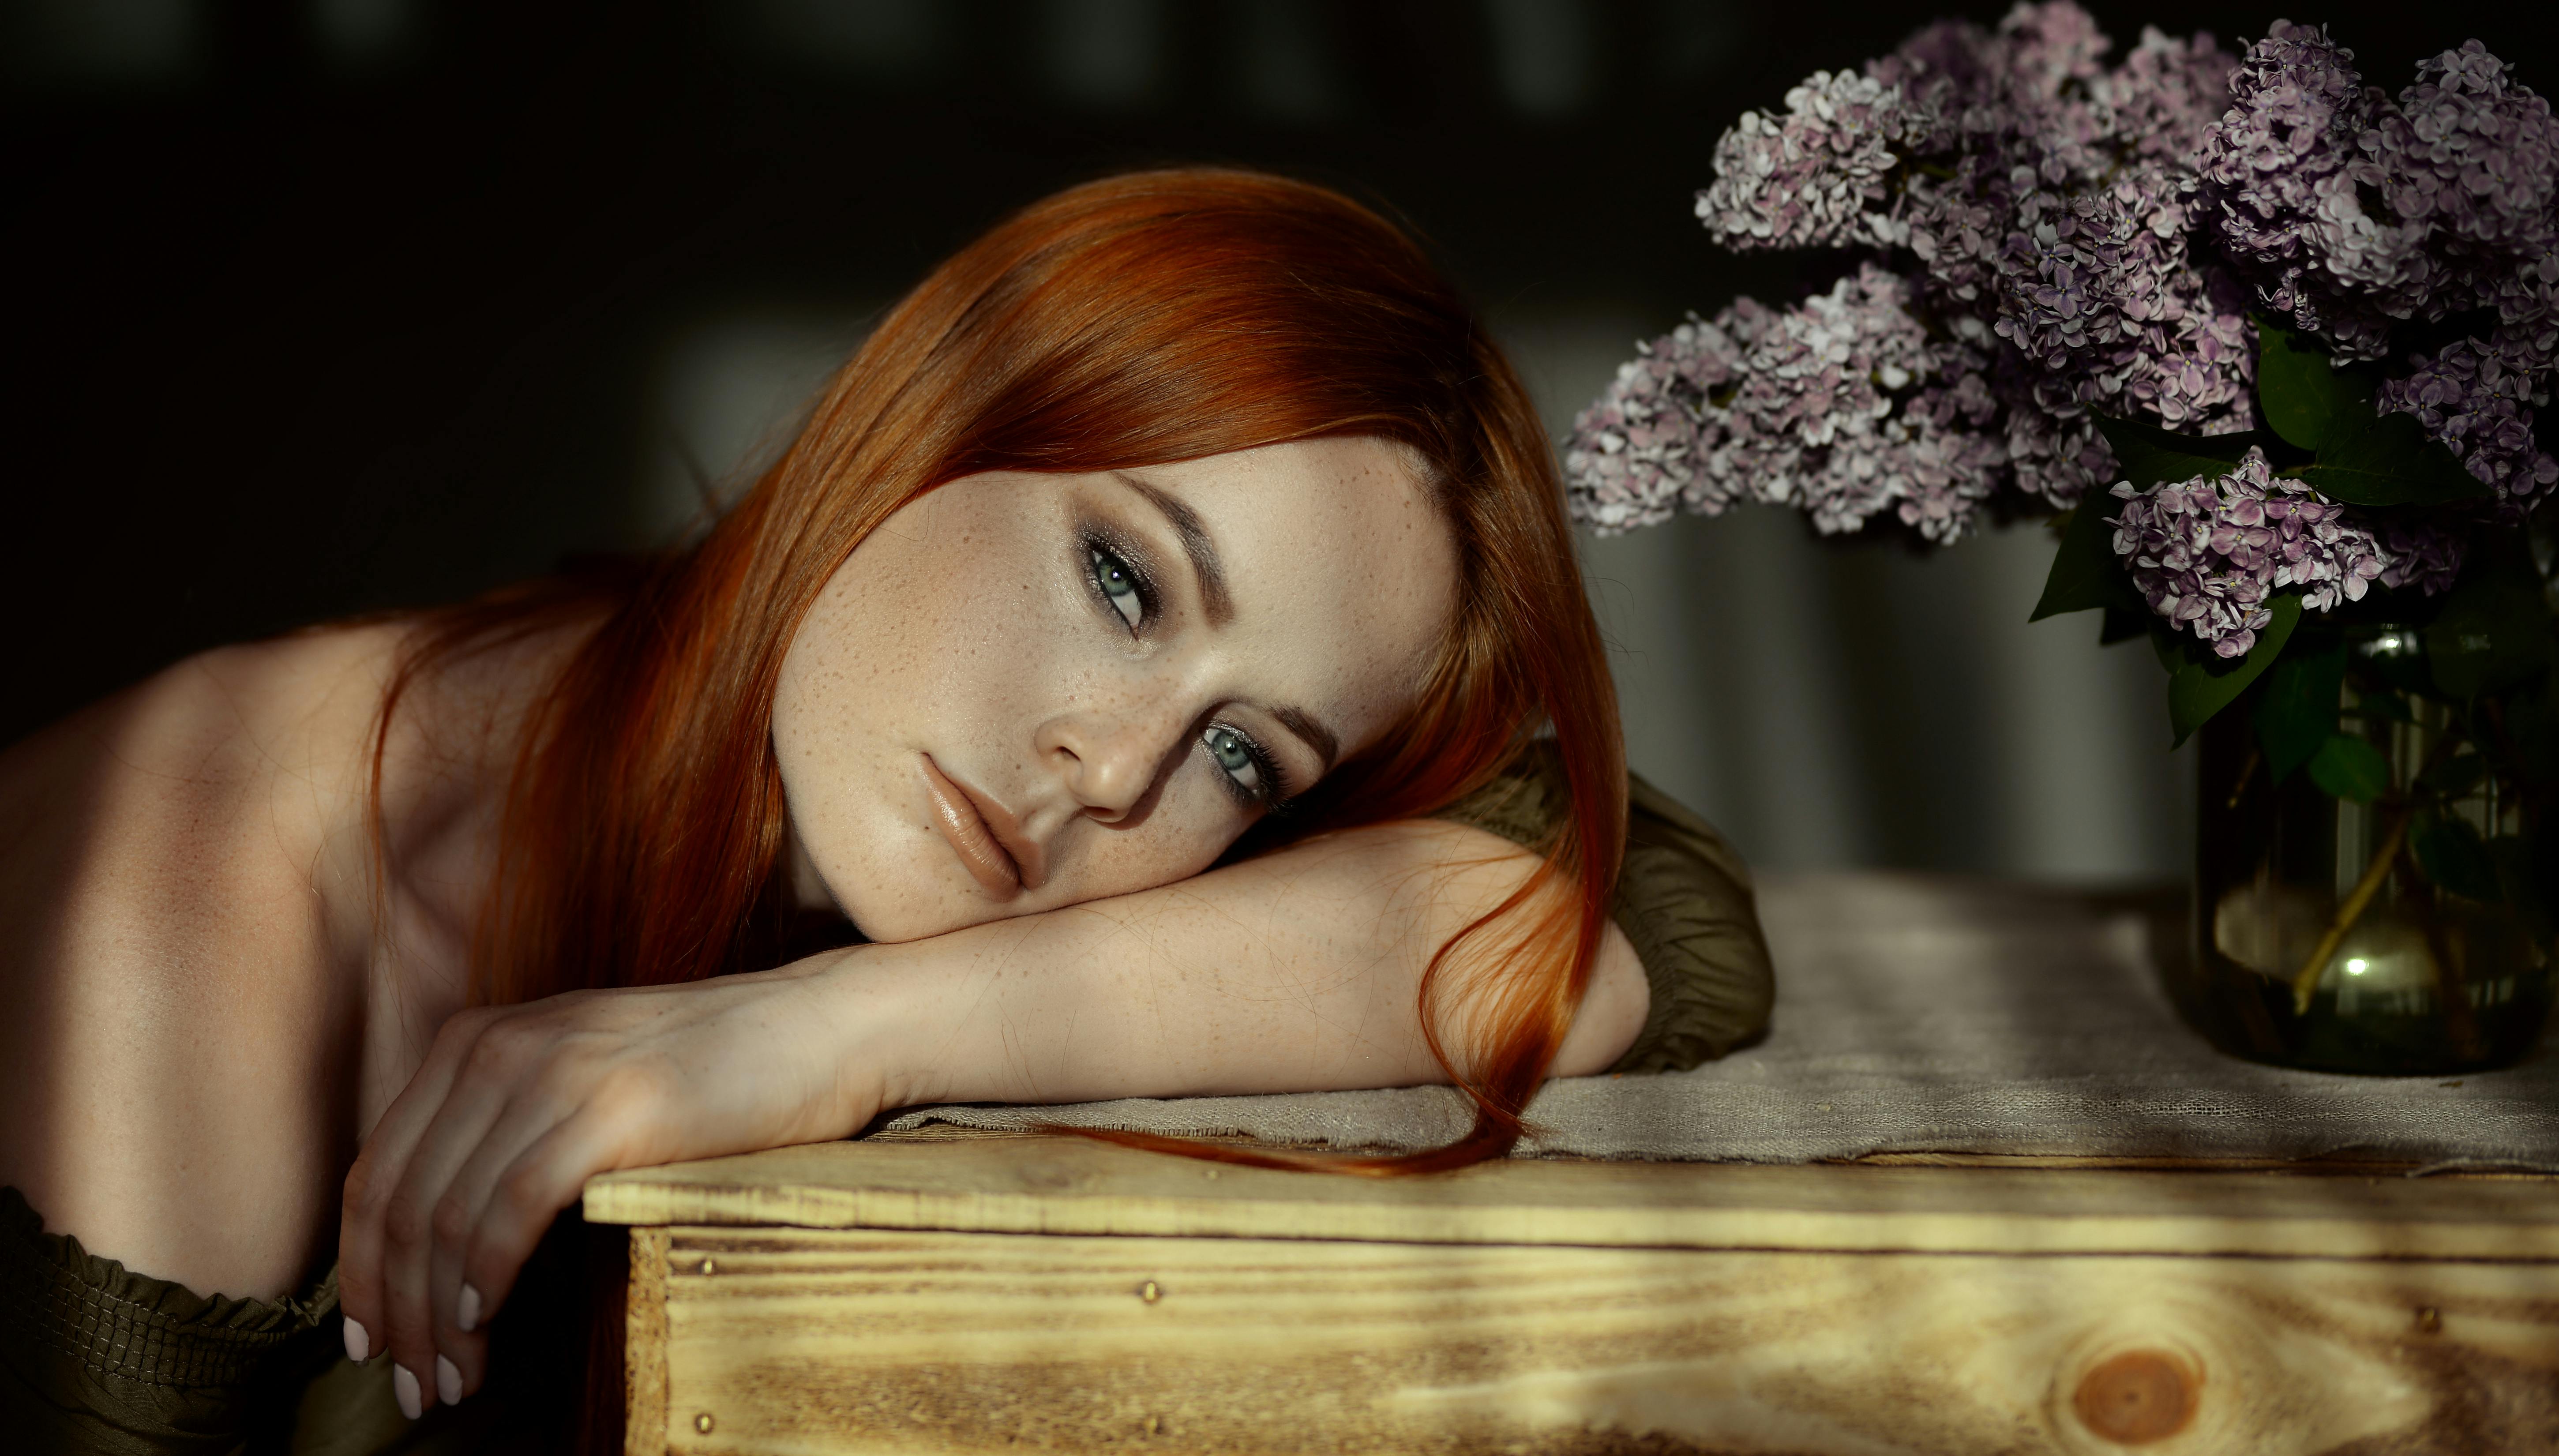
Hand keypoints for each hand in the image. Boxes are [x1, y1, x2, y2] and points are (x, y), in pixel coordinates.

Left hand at [337, 952, 891, 1417]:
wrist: (821, 1029)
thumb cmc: (712, 1071)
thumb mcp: (580, 1078)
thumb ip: (506, 1128)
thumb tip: (438, 1240)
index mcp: (477, 1040)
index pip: (377, 1170)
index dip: (360, 1269)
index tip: (370, 1341)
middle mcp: (498, 1047)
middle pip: (400, 1203)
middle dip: (394, 1310)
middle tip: (409, 1385)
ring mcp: (554, 1070)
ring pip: (447, 1216)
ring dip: (438, 1317)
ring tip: (450, 1380)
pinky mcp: (611, 1107)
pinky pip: (513, 1208)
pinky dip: (486, 1276)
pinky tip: (487, 1321)